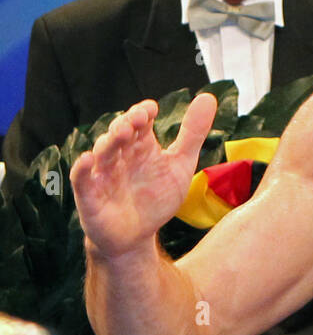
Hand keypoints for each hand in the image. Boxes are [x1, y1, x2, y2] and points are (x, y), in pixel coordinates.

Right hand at [70, 93, 217, 257]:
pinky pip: (82, 179)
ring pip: (103, 151)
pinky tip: (89, 159)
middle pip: (119, 132)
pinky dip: (83, 168)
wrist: (137, 237)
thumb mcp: (180, 164)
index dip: (143, 112)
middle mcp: (120, 155)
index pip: (139, 121)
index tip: (151, 108)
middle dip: (127, 123)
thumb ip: (192, 133)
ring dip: (110, 141)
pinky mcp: (90, 195)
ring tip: (122, 133)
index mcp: (140, 145)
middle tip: (139, 118)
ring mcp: (103, 173)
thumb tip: (208, 97)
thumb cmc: (156, 198)